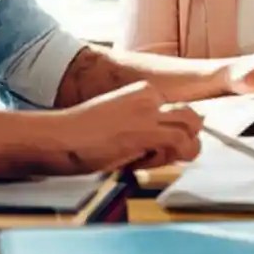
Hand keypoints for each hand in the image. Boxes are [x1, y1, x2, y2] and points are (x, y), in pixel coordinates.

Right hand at [43, 81, 203, 173]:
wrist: (61, 137)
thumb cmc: (83, 136)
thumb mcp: (121, 123)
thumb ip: (146, 128)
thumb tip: (173, 143)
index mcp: (144, 91)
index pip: (179, 113)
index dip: (171, 136)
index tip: (149, 148)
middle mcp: (152, 96)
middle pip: (193, 117)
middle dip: (184, 140)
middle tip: (159, 155)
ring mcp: (151, 110)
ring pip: (193, 128)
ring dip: (178, 150)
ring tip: (148, 159)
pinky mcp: (148, 128)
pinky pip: (180, 143)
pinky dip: (167, 158)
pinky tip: (140, 162)